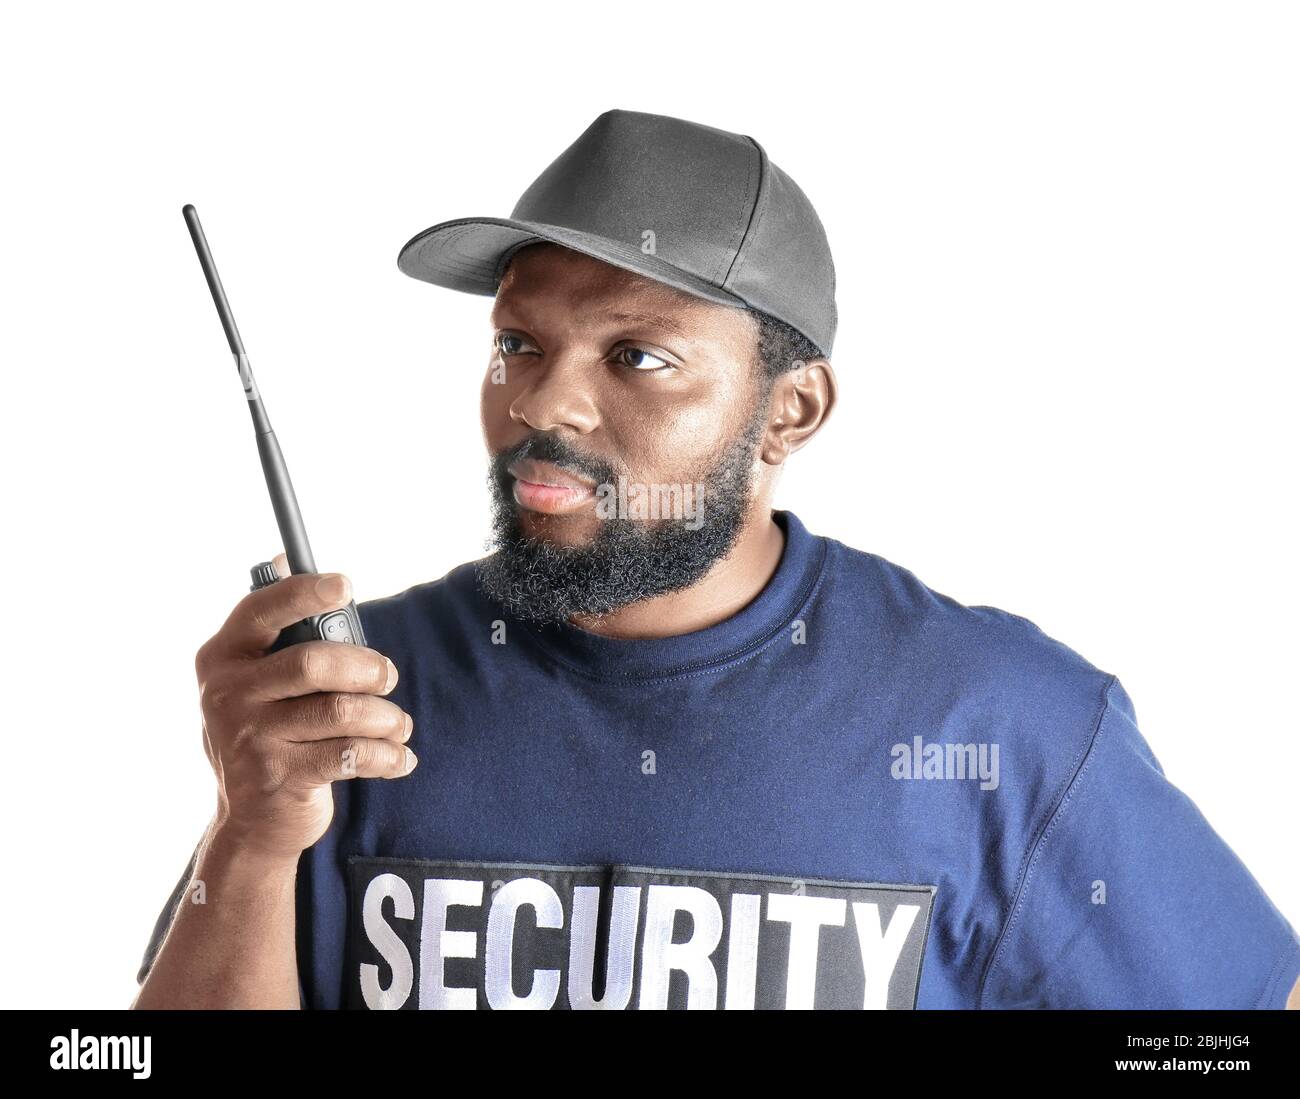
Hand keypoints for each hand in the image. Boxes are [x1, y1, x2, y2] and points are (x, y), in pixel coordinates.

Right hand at [194, 553, 414, 861]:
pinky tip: (400, 757)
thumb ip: (277, 629)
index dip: (305, 592)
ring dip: (385, 716)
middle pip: (313, 662)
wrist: (254, 820)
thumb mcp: (258, 680)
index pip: (260, 609)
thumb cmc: (270, 731)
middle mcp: (228, 693)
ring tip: (399, 724)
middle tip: (388, 677)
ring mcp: (250, 738)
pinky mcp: (280, 777)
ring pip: (341, 710)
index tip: (345, 586)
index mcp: (223, 657)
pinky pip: (352, 754)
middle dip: (367, 666)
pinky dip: (388, 754)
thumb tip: (284, 557)